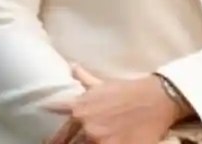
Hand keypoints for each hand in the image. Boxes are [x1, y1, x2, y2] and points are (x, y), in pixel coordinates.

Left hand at [43, 65, 184, 143]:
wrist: (157, 98)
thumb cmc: (130, 90)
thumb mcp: (104, 84)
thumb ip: (85, 79)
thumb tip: (72, 66)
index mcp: (80, 107)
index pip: (57, 120)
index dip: (50, 135)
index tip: (44, 140)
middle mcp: (85, 124)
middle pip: (66, 142)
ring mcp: (98, 138)